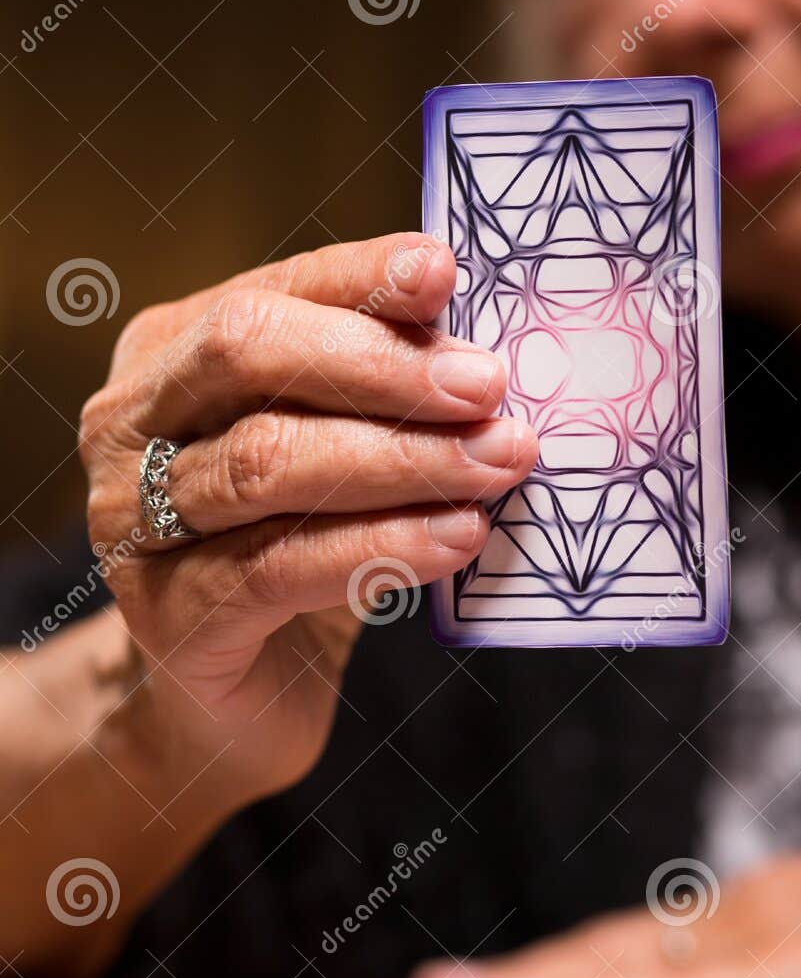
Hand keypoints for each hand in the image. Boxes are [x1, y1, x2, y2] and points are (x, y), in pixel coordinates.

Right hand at [80, 233, 537, 802]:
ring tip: (495, 463)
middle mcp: (128, 426)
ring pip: (270, 462)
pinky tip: (456, 538)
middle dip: (381, 366)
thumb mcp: (334, 451)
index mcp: (167, 355)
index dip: (358, 278)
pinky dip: (380, 545)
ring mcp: (133, 522)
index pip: (268, 292)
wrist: (229, 705)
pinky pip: (280, 565)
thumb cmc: (296, 550)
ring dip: (400, 459)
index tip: (445, 272)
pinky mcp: (167, 616)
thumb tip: (478, 345)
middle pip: (248, 357)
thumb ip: (378, 392)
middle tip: (486, 387)